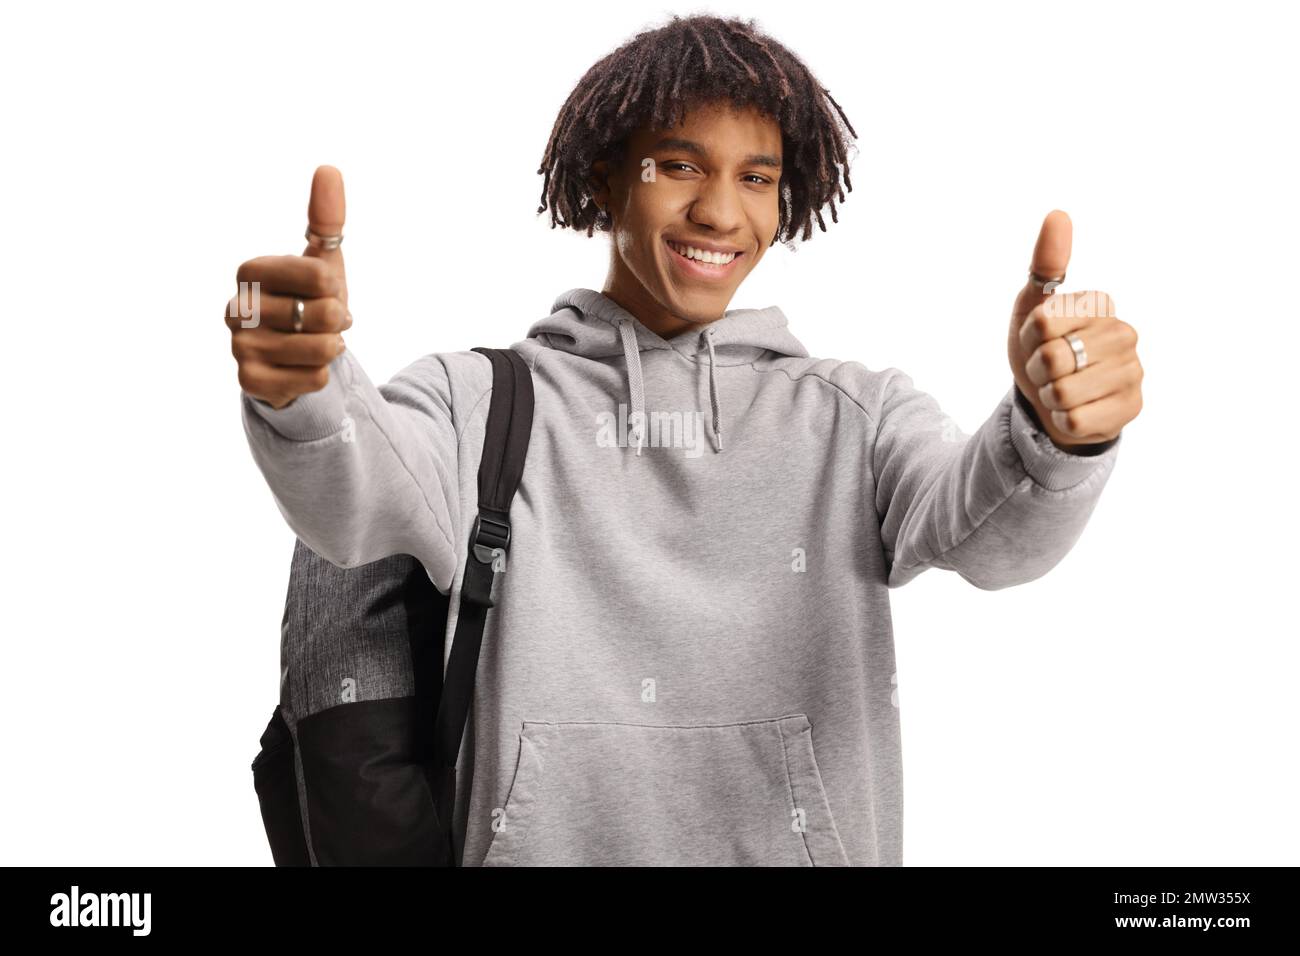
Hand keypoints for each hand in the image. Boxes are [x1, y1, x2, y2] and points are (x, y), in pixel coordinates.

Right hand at [227, 165, 351, 408]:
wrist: (293, 358)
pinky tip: (302, 369)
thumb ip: (326, 219)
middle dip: (338, 320)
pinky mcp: (249, 382)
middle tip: (322, 322)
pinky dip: (320, 375)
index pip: (318, 274)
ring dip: (333, 349)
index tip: (323, 290)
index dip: (334, 286)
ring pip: (321, 349)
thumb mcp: (322, 262)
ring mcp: (239, 346)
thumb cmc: (308, 303)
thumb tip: (328, 169)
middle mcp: (236, 308)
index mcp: (251, 271)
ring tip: (318, 343)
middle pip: (325, 313)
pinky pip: (312, 379)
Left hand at [1007, 210, 1142, 449]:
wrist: (1052, 399)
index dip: (1029, 337)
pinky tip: (1076, 411)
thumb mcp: (1031, 306)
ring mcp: (1133, 373)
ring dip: (1050, 396)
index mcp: (1101, 305)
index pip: (1043, 322)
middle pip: (1053, 358)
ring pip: (1063, 392)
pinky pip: (1076, 421)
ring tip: (1062, 389)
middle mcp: (1125, 335)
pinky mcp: (1131, 409)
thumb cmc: (1041, 348)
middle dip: (1038, 369)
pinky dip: (1064, 420)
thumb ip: (1046, 263)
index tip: (1039, 339)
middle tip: (1050, 369)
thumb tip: (1058, 214)